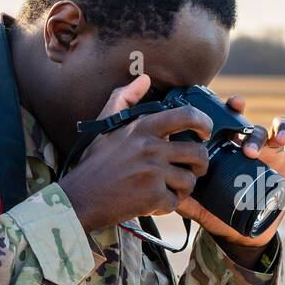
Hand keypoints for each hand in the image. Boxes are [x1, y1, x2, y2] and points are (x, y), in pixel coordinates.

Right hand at [59, 74, 213, 231]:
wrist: (80, 197)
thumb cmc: (95, 162)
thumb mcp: (106, 126)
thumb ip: (124, 98)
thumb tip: (144, 79)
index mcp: (143, 127)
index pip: (188, 116)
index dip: (204, 123)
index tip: (205, 133)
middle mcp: (150, 147)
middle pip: (198, 154)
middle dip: (199, 165)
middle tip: (190, 170)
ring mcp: (153, 172)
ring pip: (190, 181)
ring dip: (182, 189)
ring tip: (166, 188)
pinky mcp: (153, 196)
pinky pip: (176, 202)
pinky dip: (166, 206)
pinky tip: (151, 202)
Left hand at [176, 94, 284, 252]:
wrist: (245, 232)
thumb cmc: (222, 213)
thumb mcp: (202, 207)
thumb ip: (186, 201)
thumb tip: (166, 195)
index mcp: (228, 149)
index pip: (228, 122)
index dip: (231, 108)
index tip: (232, 105)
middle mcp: (250, 146)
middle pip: (253, 127)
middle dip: (252, 132)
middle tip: (247, 148)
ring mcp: (273, 155)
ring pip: (278, 131)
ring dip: (279, 129)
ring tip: (277, 141)